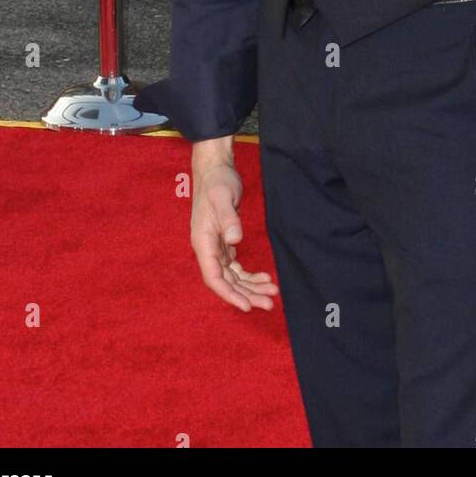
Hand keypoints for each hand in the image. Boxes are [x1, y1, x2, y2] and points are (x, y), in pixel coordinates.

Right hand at [191, 161, 279, 311]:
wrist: (216, 170)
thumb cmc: (216, 183)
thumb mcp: (223, 198)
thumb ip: (228, 219)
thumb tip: (235, 240)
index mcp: (202, 243)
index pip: (214, 278)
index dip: (229, 294)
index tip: (246, 306)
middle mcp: (208, 250)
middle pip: (227, 282)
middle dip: (247, 294)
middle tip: (269, 303)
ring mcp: (216, 248)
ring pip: (233, 277)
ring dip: (251, 287)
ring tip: (272, 293)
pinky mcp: (225, 243)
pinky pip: (237, 267)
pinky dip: (250, 275)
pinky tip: (265, 278)